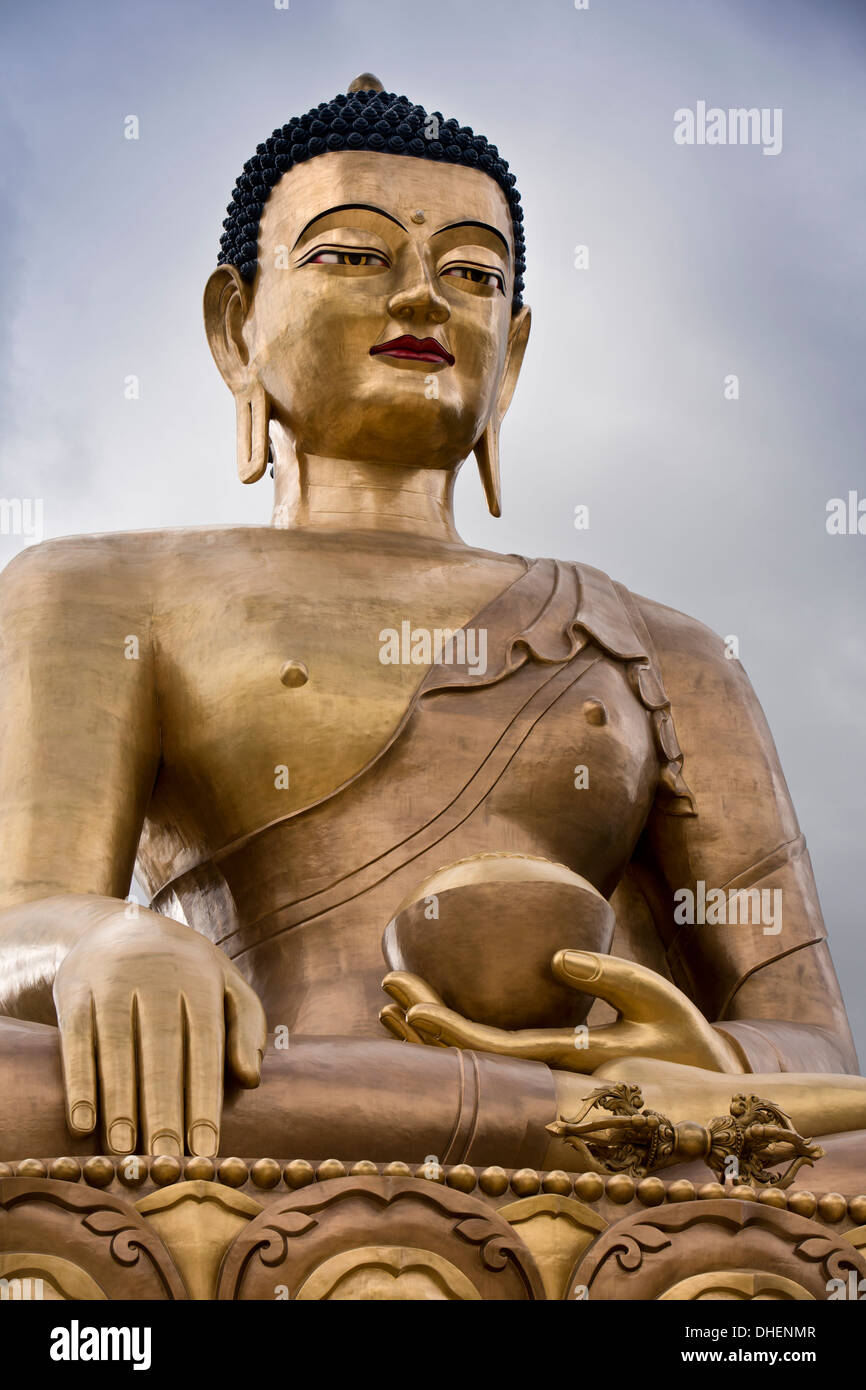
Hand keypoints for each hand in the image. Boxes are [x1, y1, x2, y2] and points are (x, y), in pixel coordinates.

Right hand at [53, 907, 265, 1156]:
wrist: (120, 924)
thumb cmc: (184, 969)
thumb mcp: (225, 981)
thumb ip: (247, 1024)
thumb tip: (252, 1078)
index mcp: (198, 978)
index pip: (204, 1047)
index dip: (204, 1100)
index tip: (206, 1150)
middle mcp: (155, 977)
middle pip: (160, 1053)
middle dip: (164, 1111)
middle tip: (167, 1164)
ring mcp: (110, 980)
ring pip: (115, 1050)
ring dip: (120, 1105)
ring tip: (126, 1154)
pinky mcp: (73, 989)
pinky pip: (75, 1040)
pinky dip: (79, 1083)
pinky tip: (84, 1124)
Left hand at [381, 949, 740, 1072]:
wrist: (714, 1107)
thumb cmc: (688, 1046)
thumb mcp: (660, 1003)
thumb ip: (612, 977)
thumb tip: (554, 957)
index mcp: (572, 1070)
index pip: (494, 1054)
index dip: (449, 1031)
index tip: (412, 1002)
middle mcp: (548, 1088)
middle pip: (470, 1064)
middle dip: (423, 1027)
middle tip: (387, 983)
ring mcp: (546, 1090)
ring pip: (474, 1071)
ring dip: (431, 1041)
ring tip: (391, 1005)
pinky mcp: (549, 1084)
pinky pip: (490, 1068)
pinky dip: (456, 1046)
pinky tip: (430, 1025)